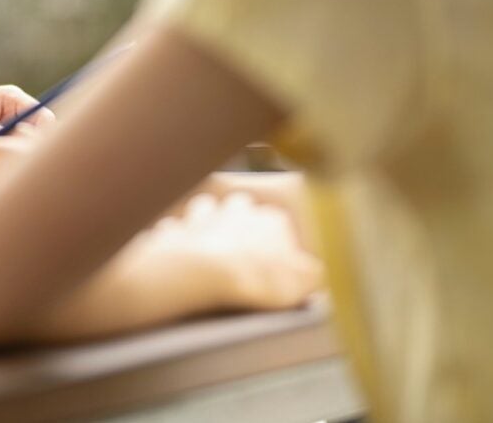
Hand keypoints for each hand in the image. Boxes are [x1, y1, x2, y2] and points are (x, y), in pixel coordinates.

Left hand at [145, 192, 321, 311]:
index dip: (276, 243)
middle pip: (241, 208)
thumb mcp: (302, 284)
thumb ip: (312, 274)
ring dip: (209, 222)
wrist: (207, 274)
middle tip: (242, 252)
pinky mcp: (177, 229)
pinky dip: (180, 237)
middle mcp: (237, 209)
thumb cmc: (259, 280)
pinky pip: (177, 227)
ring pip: (206, 208)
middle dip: (241, 223)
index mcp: (271, 220)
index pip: (278, 223)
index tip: (275, 264)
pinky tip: (182, 252)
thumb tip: (315, 271)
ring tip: (211, 247)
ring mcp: (204, 215)